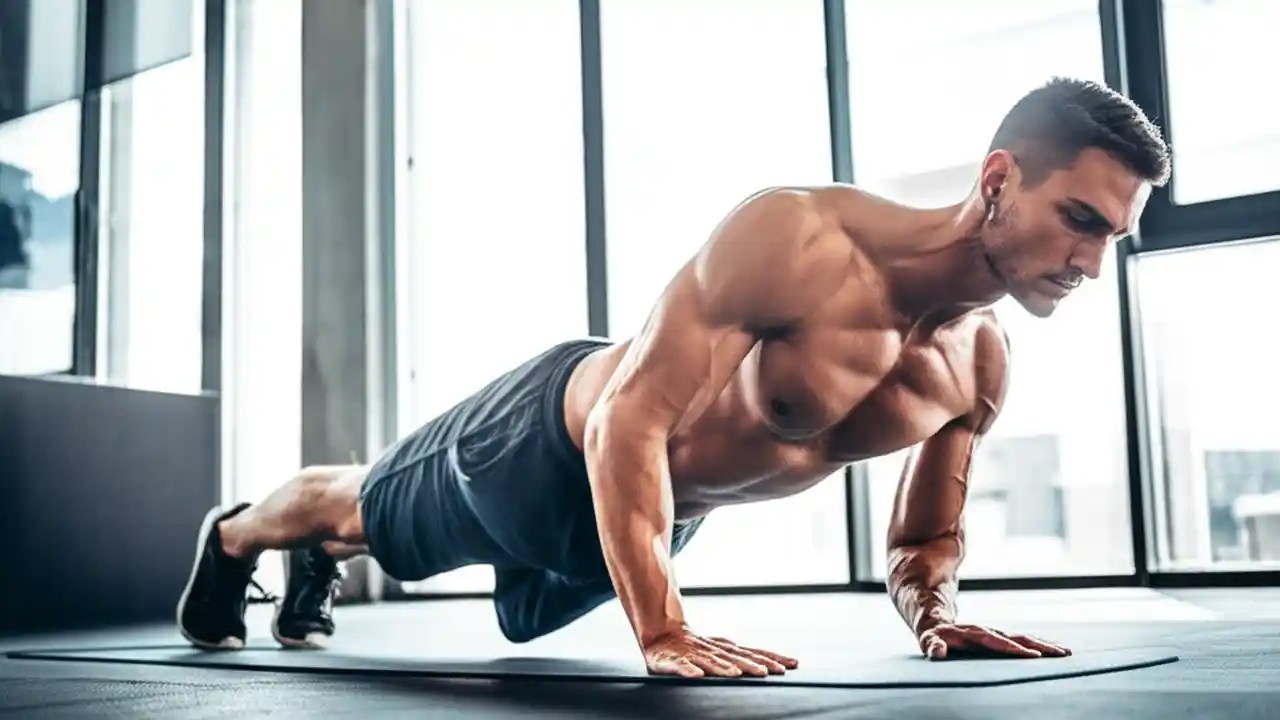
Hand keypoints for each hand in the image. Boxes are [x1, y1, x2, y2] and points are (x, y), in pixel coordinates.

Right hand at [643, 627, 798, 677]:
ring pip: (710, 662)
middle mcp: (713, 651)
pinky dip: (688, 671)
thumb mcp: (718, 650)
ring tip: (736, 674)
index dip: (770, 658)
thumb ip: (738, 655)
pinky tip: (696, 676)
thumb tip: (766, 662)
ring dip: (723, 668)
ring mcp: (693, 655)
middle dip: (753, 664)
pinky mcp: (673, 662)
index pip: (752, 652)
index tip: (790, 665)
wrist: (660, 635)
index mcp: (725, 649)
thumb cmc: (692, 646)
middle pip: (736, 658)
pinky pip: (680, 667)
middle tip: (770, 672)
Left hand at [918, 623, 1070, 660]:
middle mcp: (987, 632)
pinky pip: (1022, 641)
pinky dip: (1039, 645)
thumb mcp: (929, 639)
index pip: (995, 641)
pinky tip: (1057, 651)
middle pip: (1015, 638)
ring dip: (1044, 645)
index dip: (1013, 648)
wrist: (935, 619)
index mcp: (971, 634)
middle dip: (1038, 646)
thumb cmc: (933, 635)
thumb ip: (933, 645)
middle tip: (1060, 654)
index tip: (1033, 656)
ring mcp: (994, 634)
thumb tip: (937, 652)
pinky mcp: (999, 638)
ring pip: (1022, 638)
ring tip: (1065, 653)